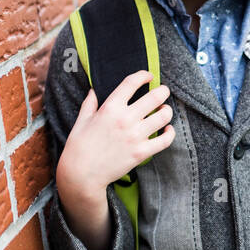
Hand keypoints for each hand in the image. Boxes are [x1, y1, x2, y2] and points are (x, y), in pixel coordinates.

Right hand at [56, 70, 174, 194]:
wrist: (82, 174)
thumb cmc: (79, 146)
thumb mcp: (82, 120)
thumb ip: (90, 103)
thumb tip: (94, 90)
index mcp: (110, 107)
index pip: (132, 82)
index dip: (143, 75)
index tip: (149, 76)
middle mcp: (125, 119)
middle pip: (155, 97)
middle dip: (163, 91)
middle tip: (164, 91)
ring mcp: (135, 136)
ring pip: (163, 116)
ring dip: (167, 111)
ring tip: (165, 110)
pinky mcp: (141, 152)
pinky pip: (165, 140)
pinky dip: (170, 133)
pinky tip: (168, 129)